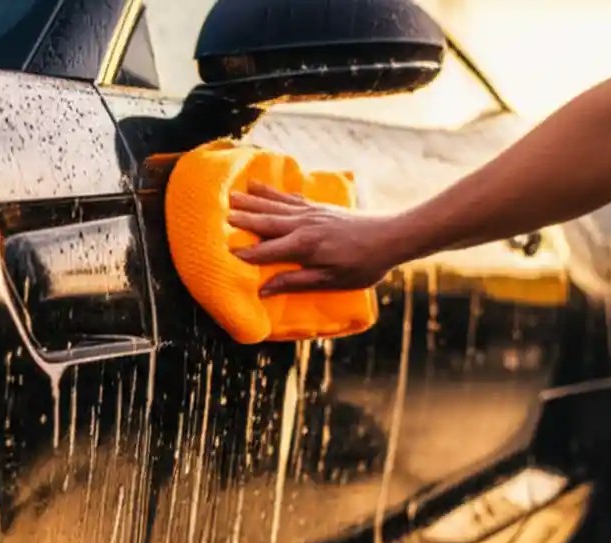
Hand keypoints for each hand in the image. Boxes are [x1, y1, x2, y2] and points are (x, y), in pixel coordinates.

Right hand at [228, 183, 403, 295]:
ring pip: (273, 206)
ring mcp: (310, 212)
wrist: (391, 236)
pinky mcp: (317, 206)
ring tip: (231, 196)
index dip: (245, 254)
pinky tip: (259, 186)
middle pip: (265, 222)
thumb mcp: (329, 281)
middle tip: (219, 215)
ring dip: (251, 201)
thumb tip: (264, 288)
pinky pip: (288, 197)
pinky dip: (272, 192)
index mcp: (303, 246)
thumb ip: (294, 282)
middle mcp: (302, 225)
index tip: (224, 253)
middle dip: (242, 219)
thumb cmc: (362, 265)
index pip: (265, 251)